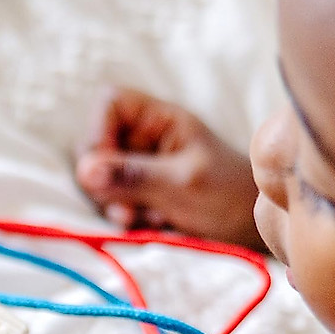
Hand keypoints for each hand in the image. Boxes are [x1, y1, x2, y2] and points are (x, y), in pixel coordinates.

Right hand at [75, 87, 264, 249]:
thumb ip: (133, 175)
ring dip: (117, 206)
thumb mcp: (182, 183)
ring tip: (153, 219)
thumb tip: (83, 170)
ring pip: (98, 182)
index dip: (98, 131)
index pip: (108, 103)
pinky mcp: (136, 197)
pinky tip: (154, 226)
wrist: (251, 230)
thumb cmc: (229, 196)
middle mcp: (143, 139)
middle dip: (106, 182)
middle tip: (129, 209)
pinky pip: (110, 205)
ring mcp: (138, 169)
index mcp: (158, 119)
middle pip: (94, 147)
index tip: (104, 167)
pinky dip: (126, 220)